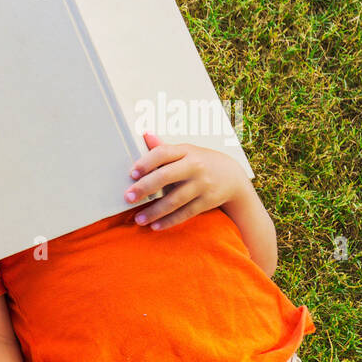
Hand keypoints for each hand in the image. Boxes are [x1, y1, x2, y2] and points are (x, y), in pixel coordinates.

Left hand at [124, 132, 250, 230]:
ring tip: (139, 219)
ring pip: (175, 199)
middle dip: (145, 187)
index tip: (132, 174)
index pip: (163, 153)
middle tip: (128, 198)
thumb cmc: (200, 163)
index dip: (146, 162)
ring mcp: (203, 184)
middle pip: (166, 176)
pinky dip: (169, 221)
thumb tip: (145, 134)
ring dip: (155, 211)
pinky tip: (155, 226)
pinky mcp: (208, 201)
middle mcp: (195, 166)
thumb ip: (164, 148)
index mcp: (186, 151)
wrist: (232, 177)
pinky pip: (186, 213)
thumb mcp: (186, 152)